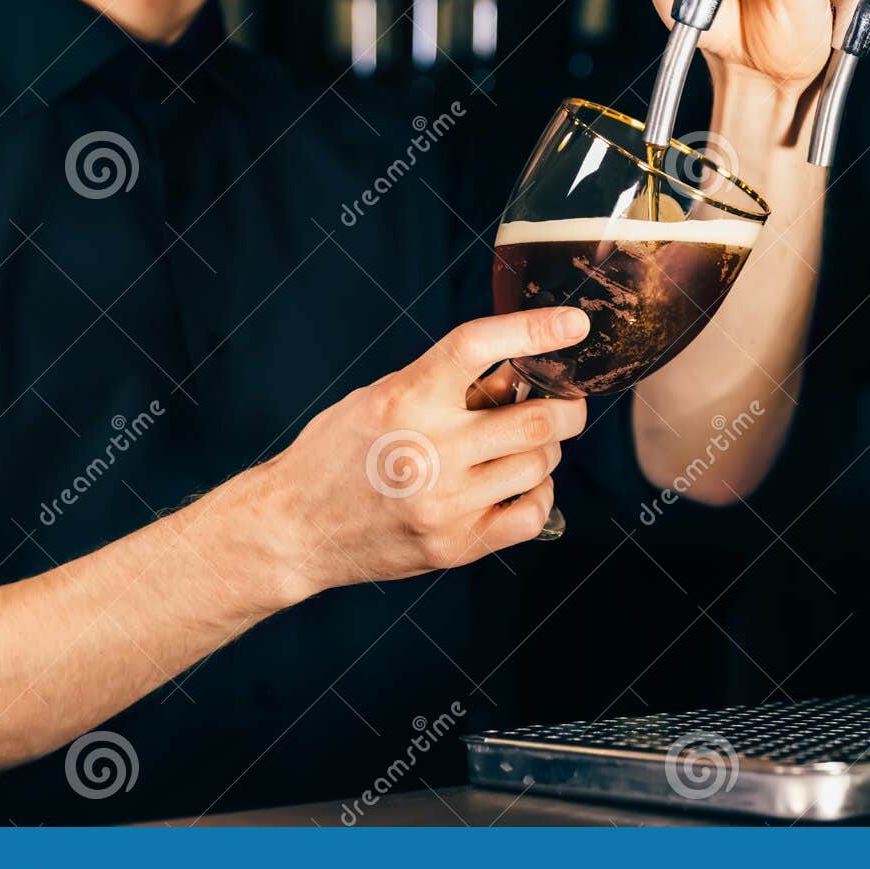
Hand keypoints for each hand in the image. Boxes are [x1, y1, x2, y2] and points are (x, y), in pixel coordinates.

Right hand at [230, 307, 589, 607]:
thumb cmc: (338, 452)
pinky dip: (538, 494)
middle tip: (566, 403)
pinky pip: (531, 514)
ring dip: (546, 450)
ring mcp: (443, 502)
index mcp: (405, 398)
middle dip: (566, 407)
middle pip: (534, 418)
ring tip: (525, 446)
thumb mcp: (383, 396)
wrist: (294, 527)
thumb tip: (519, 373)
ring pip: (539, 464)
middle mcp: (427, 448)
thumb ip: (448, 384)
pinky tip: (518, 486)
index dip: (535, 329)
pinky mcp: (454, 545)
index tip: (575, 323)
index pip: (478, 346)